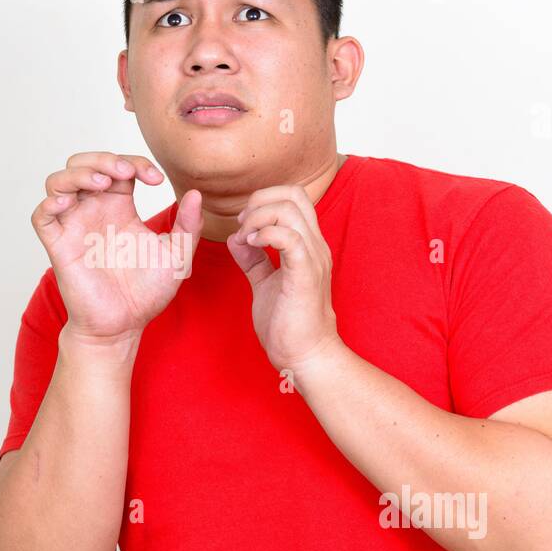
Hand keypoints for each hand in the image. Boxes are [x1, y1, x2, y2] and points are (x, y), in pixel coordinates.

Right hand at [31, 151, 202, 342]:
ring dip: (78, 173)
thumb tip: (196, 195)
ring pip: (58, 181)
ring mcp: (74, 226)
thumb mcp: (177, 256)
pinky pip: (42, 215)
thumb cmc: (146, 293)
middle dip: (103, 159)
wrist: (124, 325)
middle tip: (126, 173)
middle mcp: (93, 211)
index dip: (136, 162)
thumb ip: (189, 226)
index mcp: (119, 207)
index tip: (157, 180)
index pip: (119, 167)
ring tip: (101, 183)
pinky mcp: (59, 245)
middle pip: (83, 164)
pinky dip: (50, 202)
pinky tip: (69, 202)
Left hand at [227, 184, 342, 372]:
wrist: (305, 355)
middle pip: (293, 195)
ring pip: (289, 210)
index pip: (293, 197)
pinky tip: (251, 246)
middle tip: (242, 227)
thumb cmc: (288, 324)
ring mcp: (312, 258)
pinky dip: (265, 234)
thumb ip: (254, 260)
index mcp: (307, 245)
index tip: (243, 225)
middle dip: (259, 203)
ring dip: (258, 218)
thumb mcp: (265, 284)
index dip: (263, 201)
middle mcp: (314, 246)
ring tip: (245, 238)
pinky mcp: (304, 274)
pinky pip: (289, 238)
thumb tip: (237, 240)